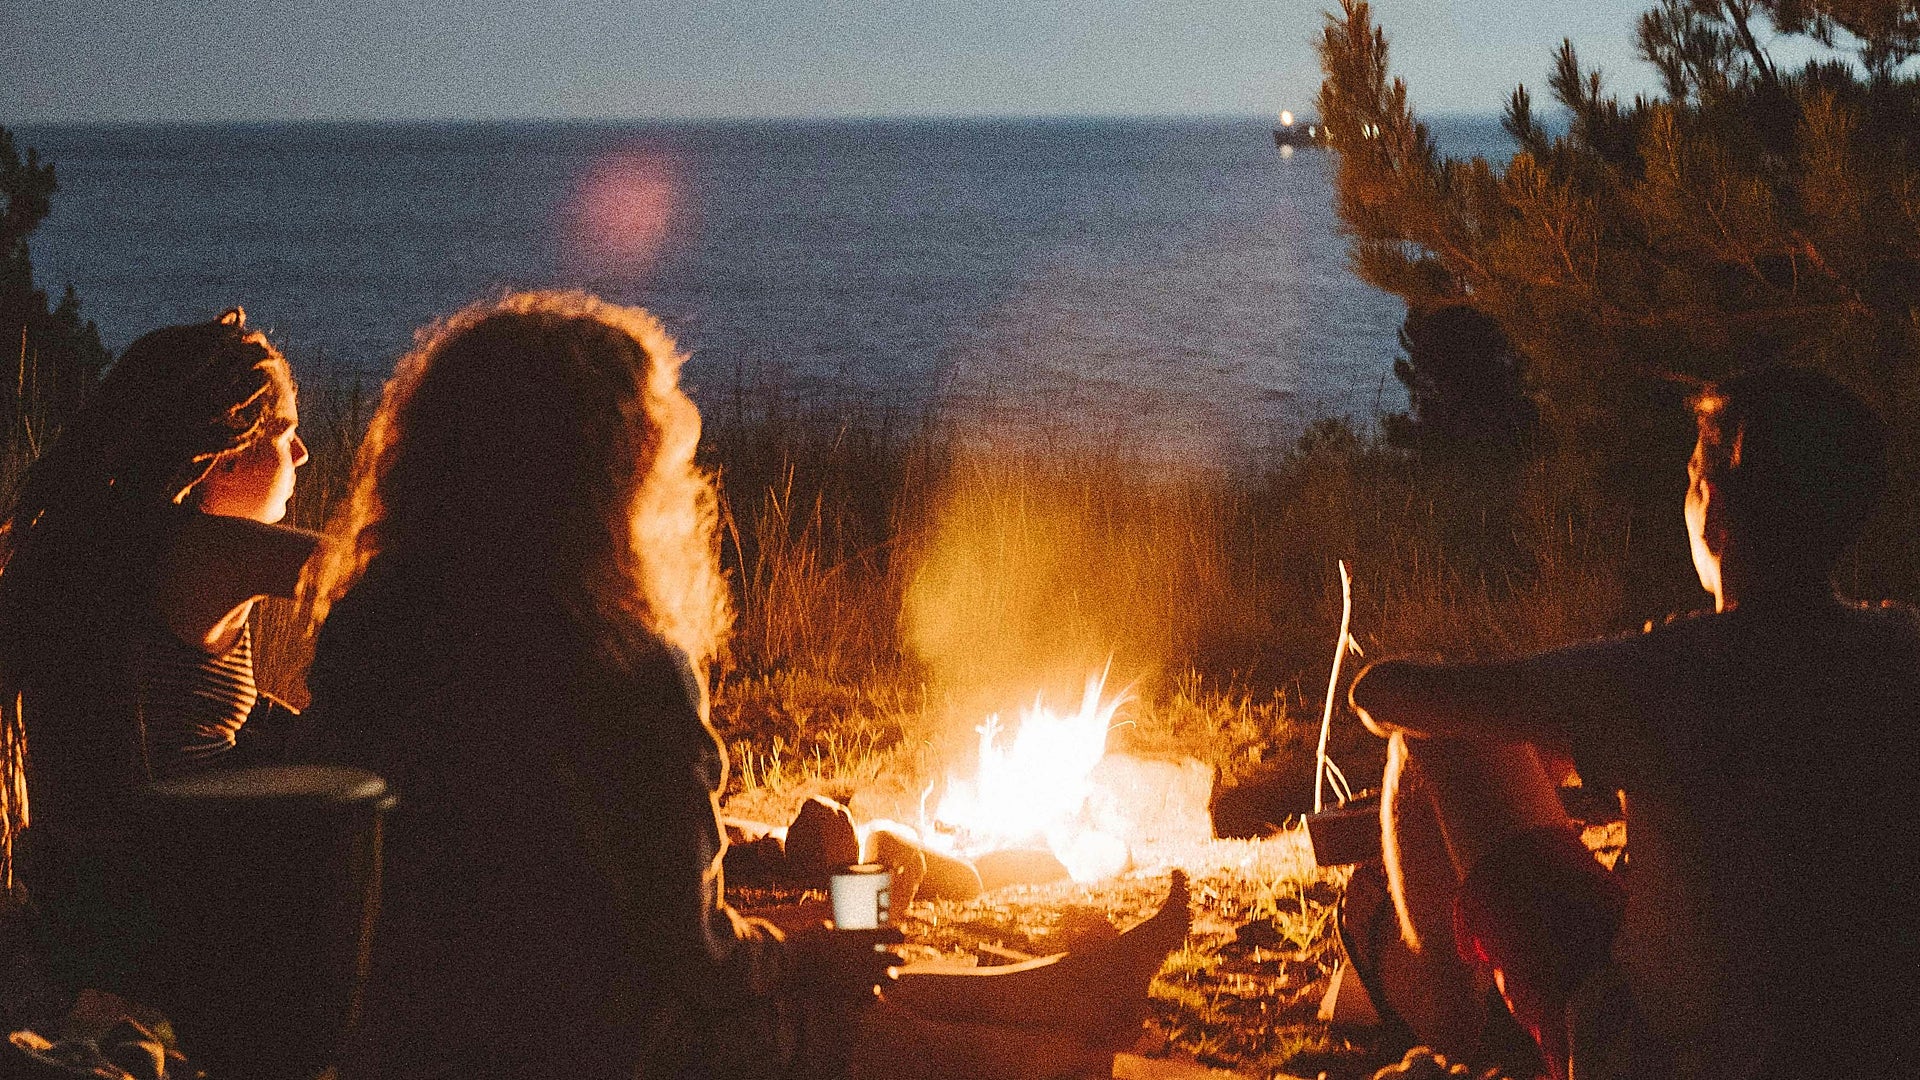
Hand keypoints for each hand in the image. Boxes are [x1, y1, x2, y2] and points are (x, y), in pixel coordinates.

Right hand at [786, 923, 905, 1001]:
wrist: (791, 970)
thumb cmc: (799, 946)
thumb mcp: (813, 931)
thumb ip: (825, 929)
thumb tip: (826, 926)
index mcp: (861, 937)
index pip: (894, 934)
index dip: (897, 935)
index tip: (900, 935)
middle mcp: (867, 955)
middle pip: (896, 957)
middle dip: (897, 958)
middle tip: (898, 958)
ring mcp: (863, 976)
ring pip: (891, 977)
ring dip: (889, 976)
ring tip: (888, 975)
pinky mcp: (855, 994)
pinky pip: (874, 994)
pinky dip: (874, 992)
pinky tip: (871, 991)